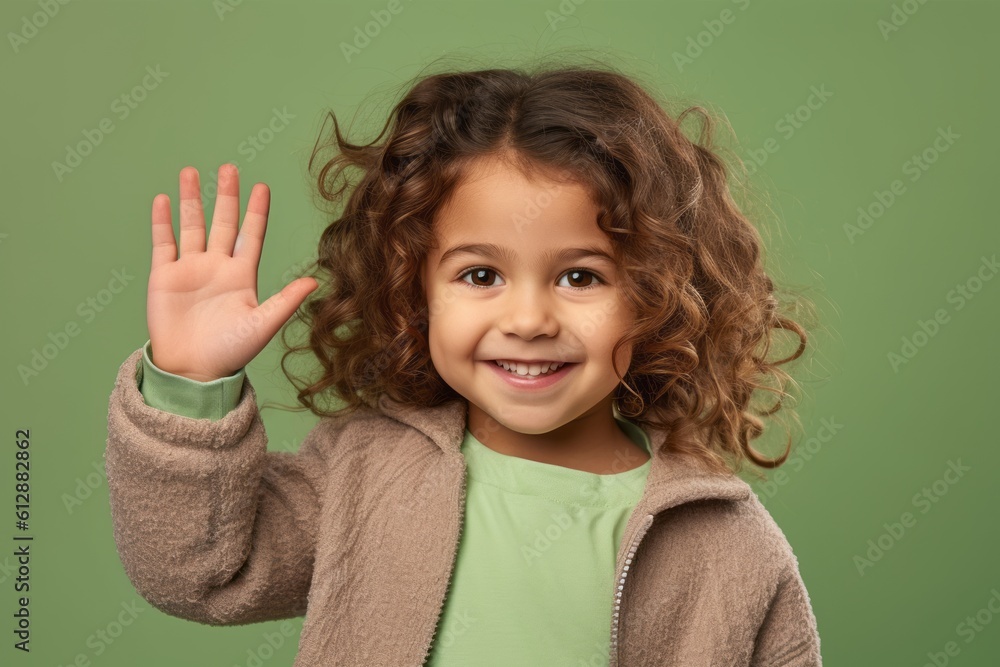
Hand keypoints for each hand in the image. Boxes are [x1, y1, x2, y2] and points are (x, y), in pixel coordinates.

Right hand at [146, 164, 317, 381]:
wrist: (193, 371)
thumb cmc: (231, 352)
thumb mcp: (262, 324)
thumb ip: (285, 301)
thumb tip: (314, 281)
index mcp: (242, 276)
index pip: (251, 235)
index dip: (256, 211)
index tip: (262, 187)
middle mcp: (217, 267)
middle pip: (223, 222)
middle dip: (226, 195)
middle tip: (229, 168)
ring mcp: (190, 269)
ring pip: (192, 226)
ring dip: (192, 199)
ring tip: (192, 171)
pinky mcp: (164, 277)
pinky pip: (163, 243)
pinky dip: (163, 221)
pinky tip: (165, 199)